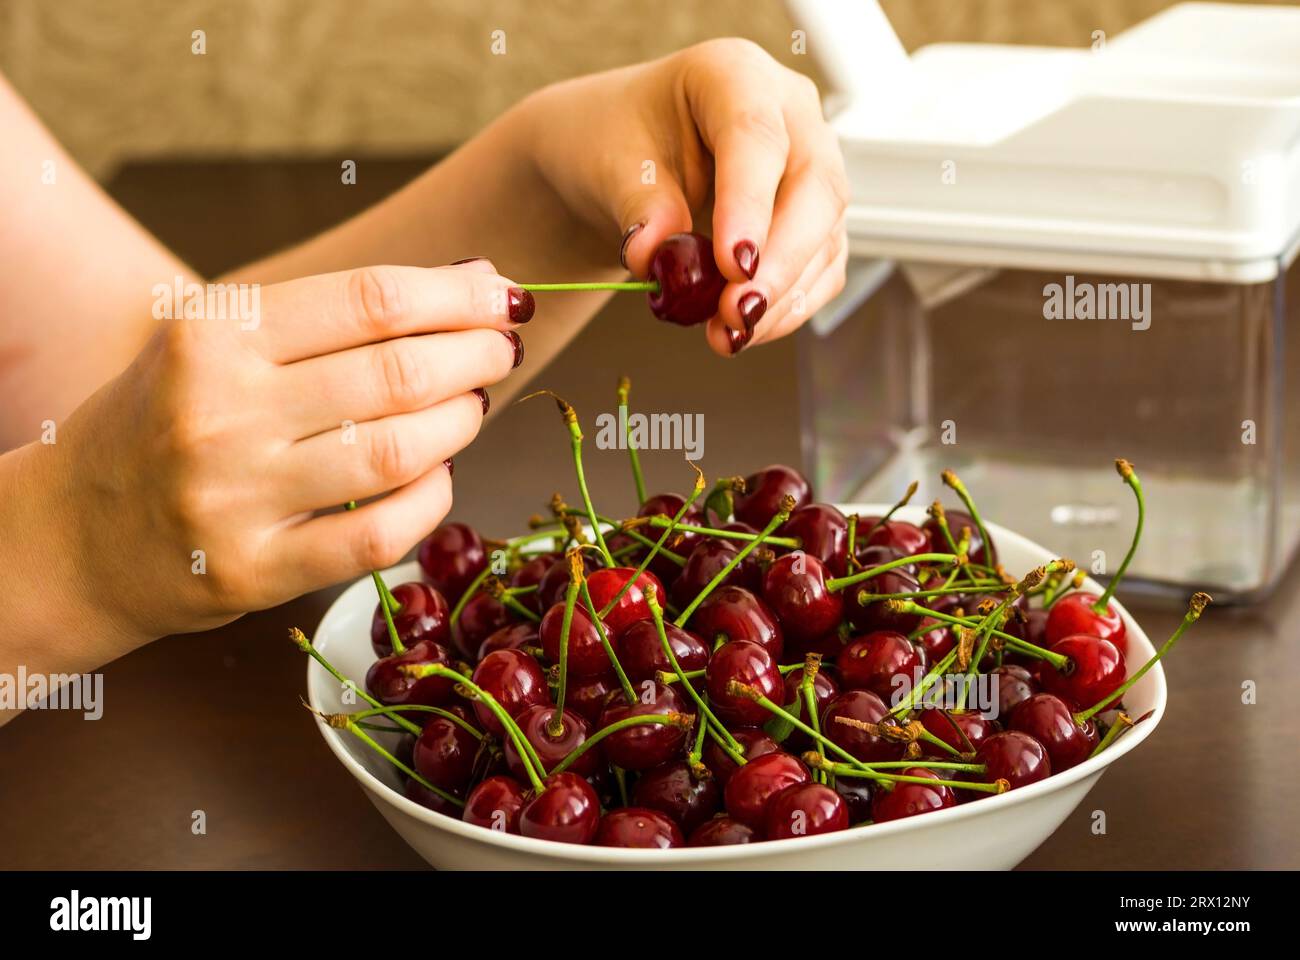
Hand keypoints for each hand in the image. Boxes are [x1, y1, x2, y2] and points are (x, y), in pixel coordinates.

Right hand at [33, 261, 527, 648]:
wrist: (79, 532)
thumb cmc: (171, 419)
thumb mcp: (217, 344)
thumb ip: (326, 318)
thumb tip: (466, 284)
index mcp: (213, 334)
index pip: (372, 300)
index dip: (459, 297)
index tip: (501, 296)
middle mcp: (220, 412)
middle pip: (398, 373)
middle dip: (476, 355)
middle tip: (500, 351)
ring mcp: (234, 497)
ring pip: (398, 452)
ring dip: (461, 423)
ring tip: (471, 405)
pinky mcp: (252, 572)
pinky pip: (377, 536)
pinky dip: (431, 500)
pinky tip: (439, 475)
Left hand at [522, 38, 848, 355]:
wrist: (620, 162)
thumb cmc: (618, 142)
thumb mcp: (609, 162)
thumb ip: (638, 203)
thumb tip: (654, 253)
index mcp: (734, 75)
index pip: (756, 135)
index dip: (750, 202)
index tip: (734, 263)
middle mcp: (789, 115)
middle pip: (816, 187)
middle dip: (781, 261)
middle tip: (737, 312)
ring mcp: (809, 168)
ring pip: (825, 236)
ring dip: (783, 297)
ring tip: (728, 335)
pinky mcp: (813, 221)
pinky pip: (820, 270)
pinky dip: (786, 308)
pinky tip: (741, 332)